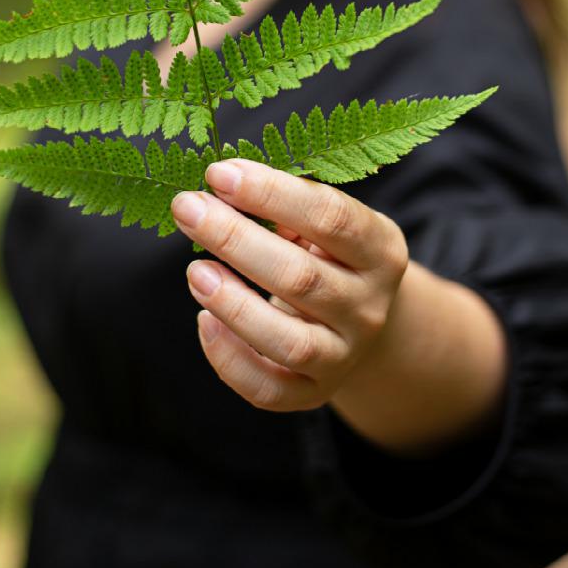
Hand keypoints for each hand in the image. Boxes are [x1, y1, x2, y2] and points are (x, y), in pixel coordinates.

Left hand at [170, 158, 409, 411]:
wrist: (361, 321)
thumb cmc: (329, 255)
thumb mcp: (325, 223)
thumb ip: (286, 205)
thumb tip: (222, 187)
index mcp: (380, 250)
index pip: (330, 217)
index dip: (272, 193)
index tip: (220, 174)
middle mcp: (368, 308)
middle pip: (302, 278)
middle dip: (235, 239)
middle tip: (187, 208)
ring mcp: (343, 356)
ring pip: (289, 342)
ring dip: (234, 305)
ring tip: (195, 270)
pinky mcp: (313, 393)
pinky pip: (268, 390)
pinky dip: (229, 359)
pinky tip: (203, 320)